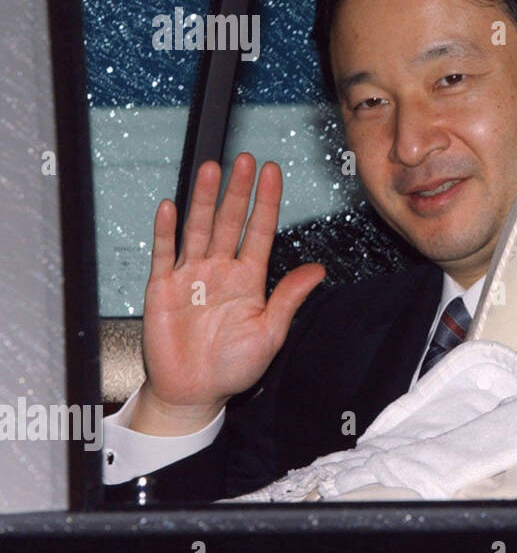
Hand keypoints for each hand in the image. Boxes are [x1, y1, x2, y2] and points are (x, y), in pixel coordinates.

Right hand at [132, 153, 324, 435]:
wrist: (194, 392)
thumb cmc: (233, 366)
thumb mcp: (270, 333)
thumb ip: (289, 298)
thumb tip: (318, 270)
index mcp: (249, 278)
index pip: (260, 230)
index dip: (266, 201)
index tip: (272, 172)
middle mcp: (221, 270)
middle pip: (230, 221)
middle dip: (237, 190)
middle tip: (244, 160)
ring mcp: (191, 275)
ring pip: (199, 228)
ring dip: (205, 199)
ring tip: (212, 170)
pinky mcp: (162, 287)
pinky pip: (164, 253)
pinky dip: (166, 230)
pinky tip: (171, 206)